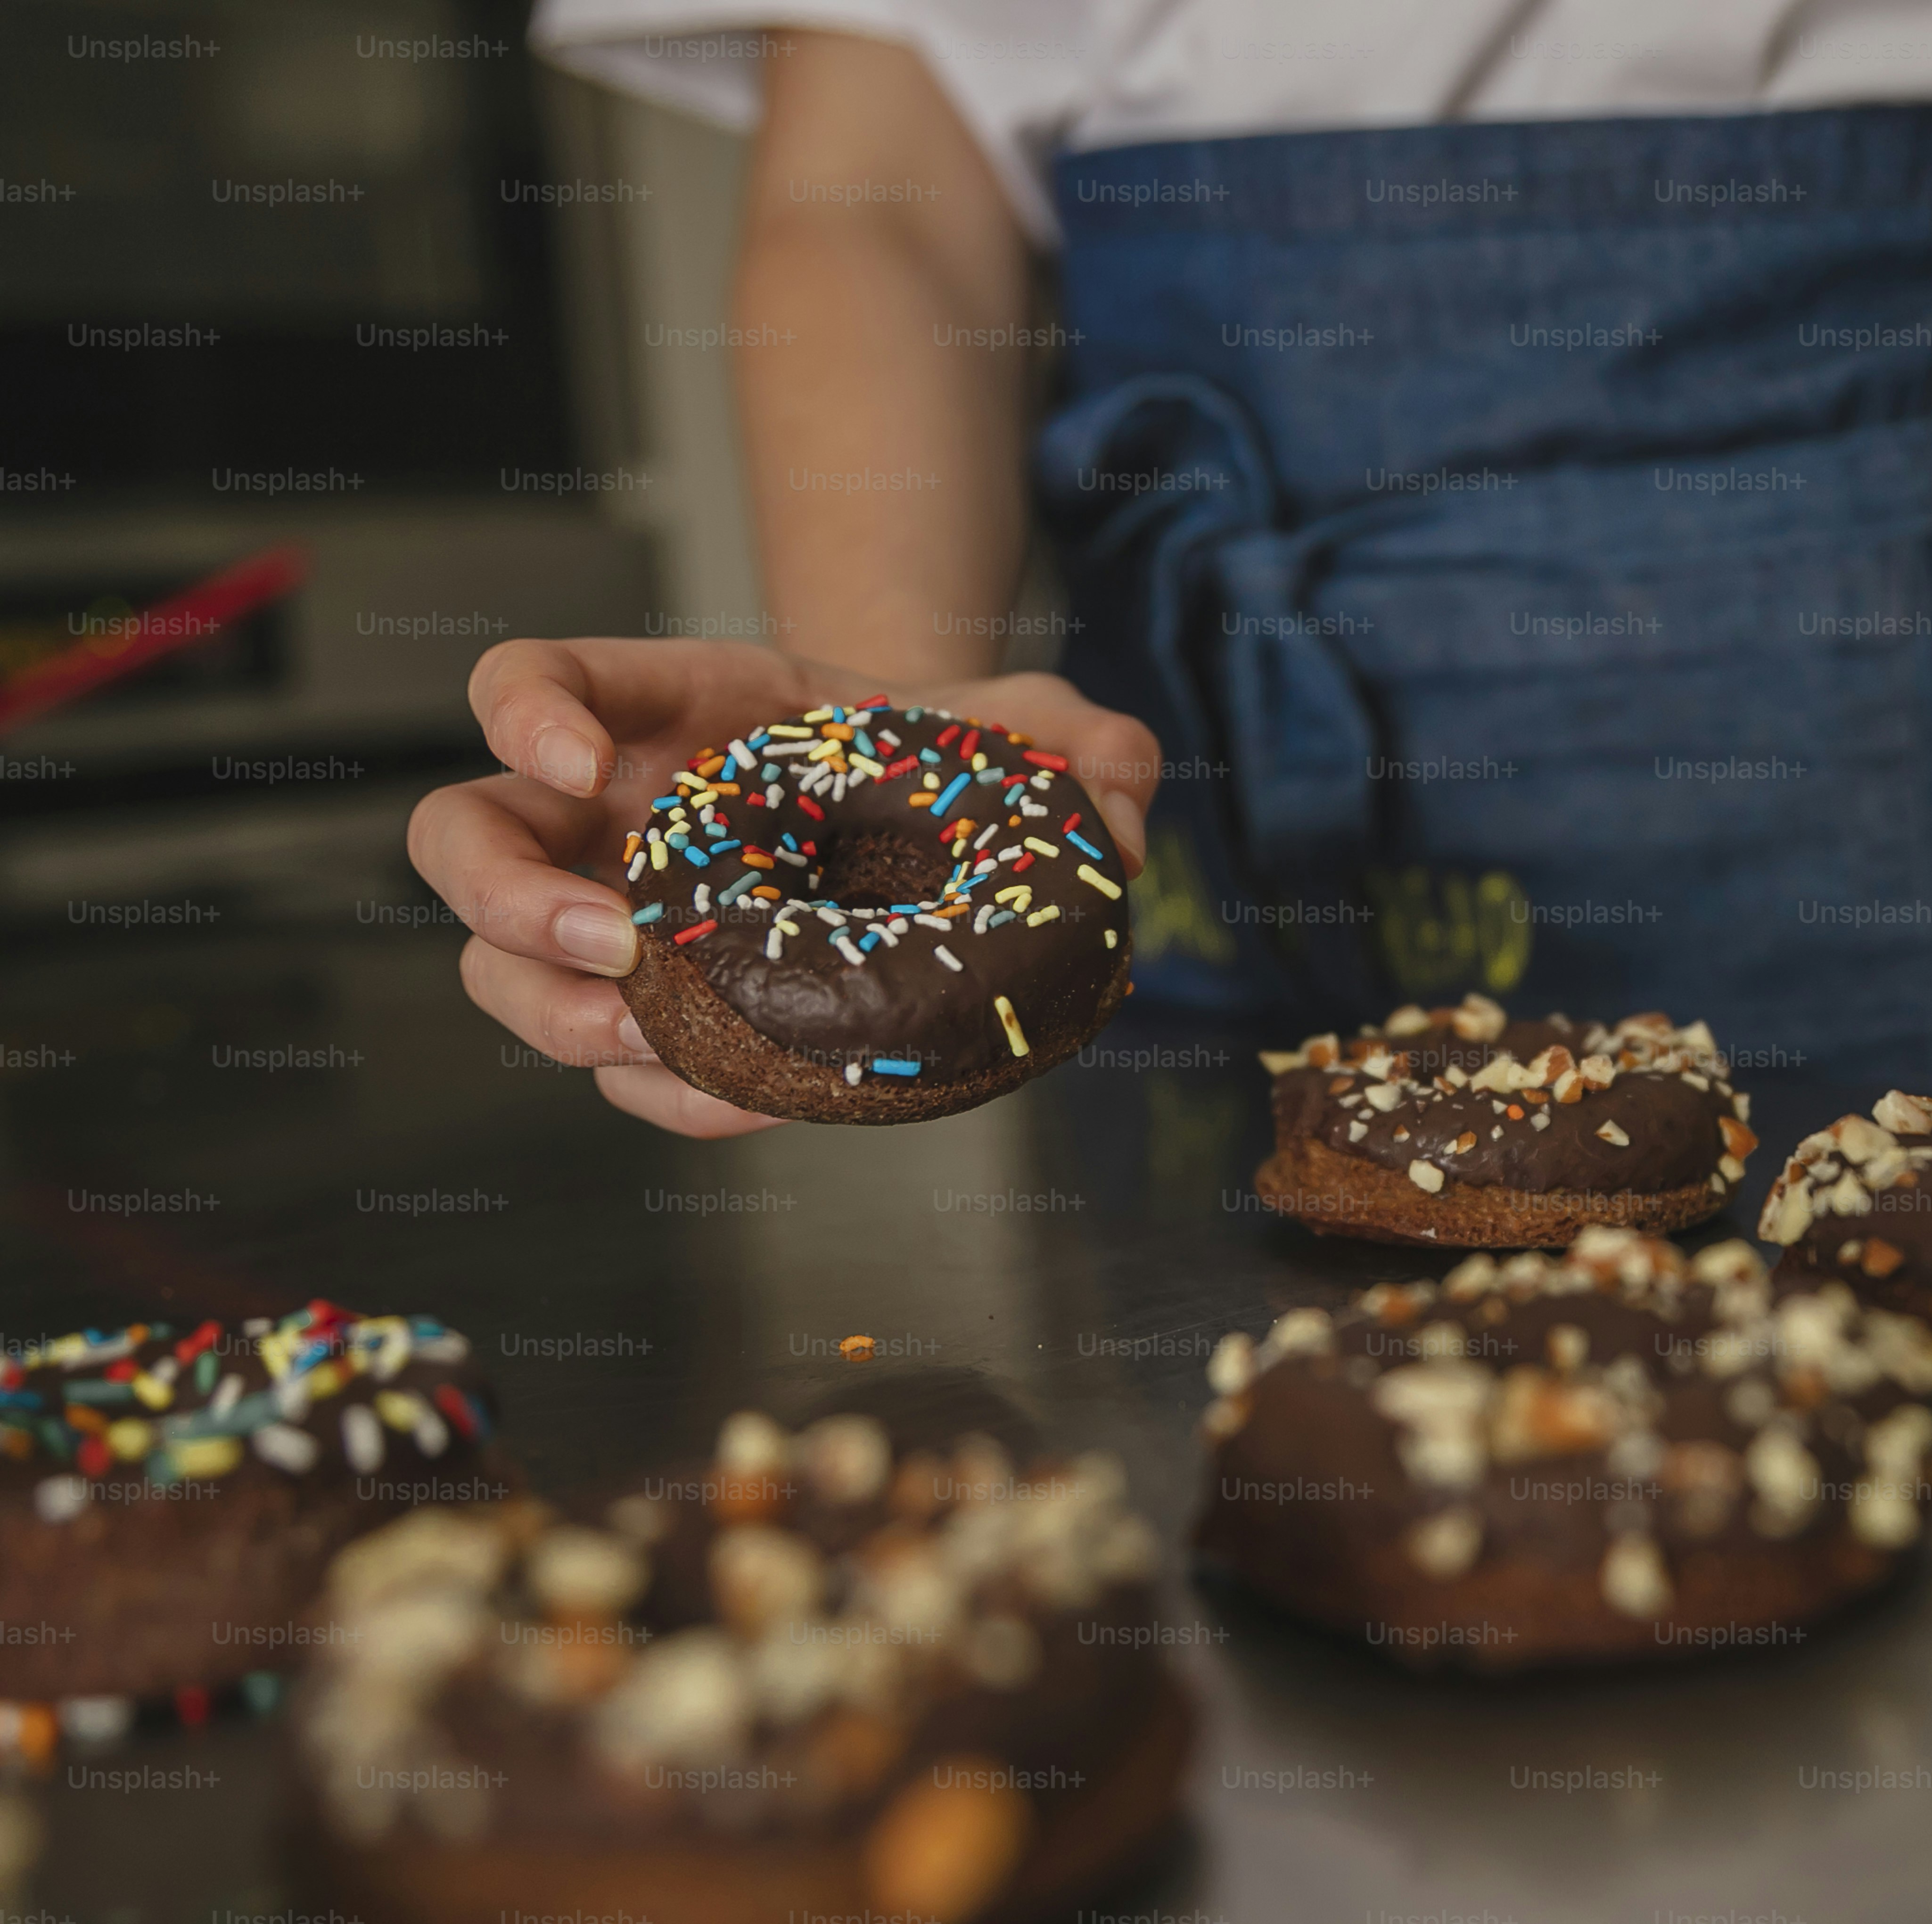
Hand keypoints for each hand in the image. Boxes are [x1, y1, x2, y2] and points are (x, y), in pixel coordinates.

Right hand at [409, 637, 1158, 1136]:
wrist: (943, 839)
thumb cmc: (943, 764)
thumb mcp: (1021, 726)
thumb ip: (1081, 739)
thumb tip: (1125, 809)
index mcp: (668, 715)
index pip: (530, 682)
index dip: (524, 714)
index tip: (577, 758)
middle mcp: (611, 819)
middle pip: (466, 843)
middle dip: (512, 900)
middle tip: (615, 941)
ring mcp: (617, 922)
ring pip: (507, 973)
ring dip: (560, 1018)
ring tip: (651, 1043)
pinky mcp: (664, 1017)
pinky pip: (618, 1070)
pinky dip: (661, 1091)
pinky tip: (736, 1097)